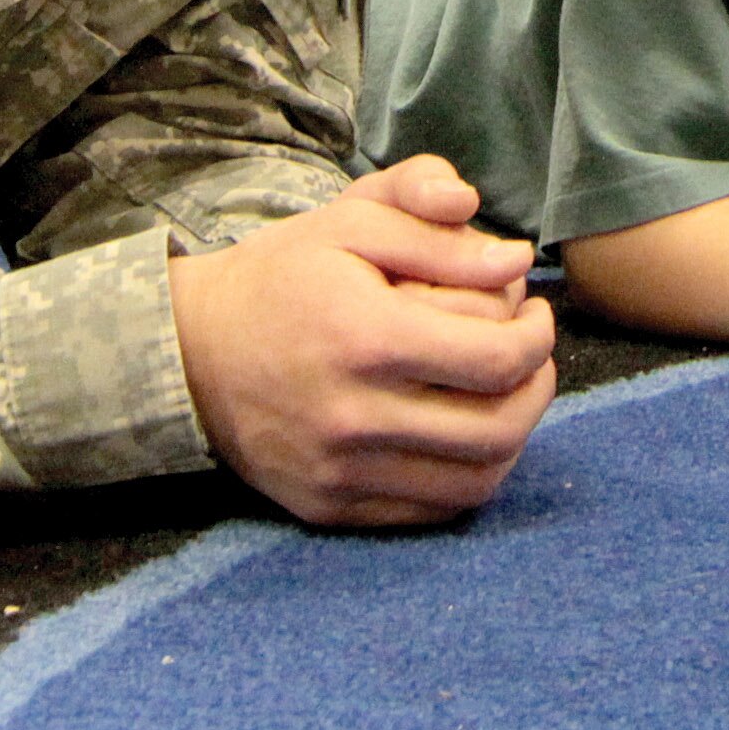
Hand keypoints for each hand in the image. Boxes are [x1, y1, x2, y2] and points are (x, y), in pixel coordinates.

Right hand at [171, 156, 556, 528]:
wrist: (190, 352)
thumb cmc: (280, 276)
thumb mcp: (348, 219)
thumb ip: (430, 224)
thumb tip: (512, 259)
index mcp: (364, 337)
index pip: (496, 359)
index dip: (536, 336)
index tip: (532, 312)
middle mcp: (353, 416)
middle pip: (499, 428)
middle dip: (537, 387)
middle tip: (530, 354)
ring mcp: (340, 472)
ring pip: (475, 480)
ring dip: (512, 436)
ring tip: (504, 394)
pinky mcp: (330, 507)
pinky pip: (431, 510)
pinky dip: (467, 475)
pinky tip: (461, 432)